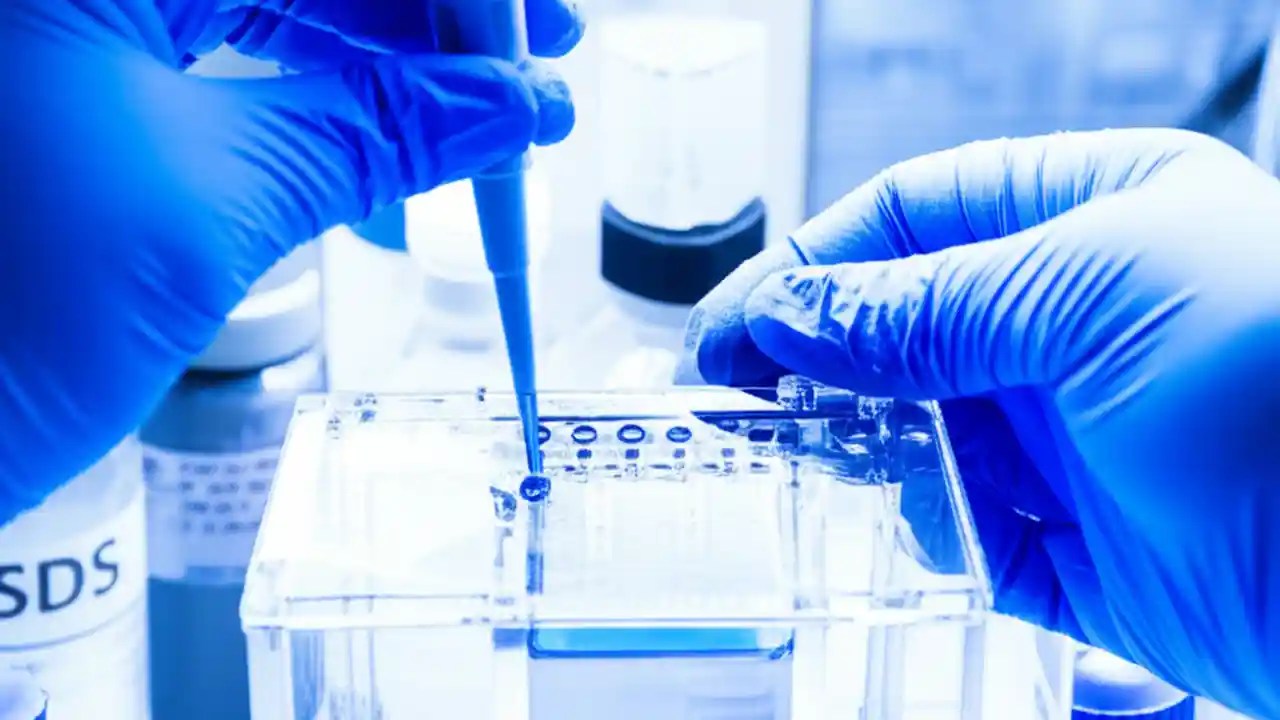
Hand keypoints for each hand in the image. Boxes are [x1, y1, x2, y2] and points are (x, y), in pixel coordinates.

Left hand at [0, 0, 581, 522]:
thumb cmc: (1, 318)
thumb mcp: (220, 200)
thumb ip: (377, 129)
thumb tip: (514, 101)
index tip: (535, 33)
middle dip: (423, 27)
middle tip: (526, 80)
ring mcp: (75, 31)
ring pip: (271, 8)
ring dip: (381, 69)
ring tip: (480, 129)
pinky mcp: (78, 85)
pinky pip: (228, 62)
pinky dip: (317, 106)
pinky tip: (390, 152)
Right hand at [686, 129, 1279, 717]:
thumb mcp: (1088, 293)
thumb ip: (923, 306)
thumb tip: (787, 309)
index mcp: (1097, 215)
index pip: (919, 214)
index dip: (820, 260)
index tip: (741, 319)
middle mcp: (1080, 322)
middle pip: (906, 328)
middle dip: (818, 360)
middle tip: (730, 397)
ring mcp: (1076, 438)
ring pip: (920, 434)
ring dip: (857, 451)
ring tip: (795, 466)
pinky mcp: (1081, 548)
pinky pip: (967, 534)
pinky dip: (919, 535)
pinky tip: (888, 530)